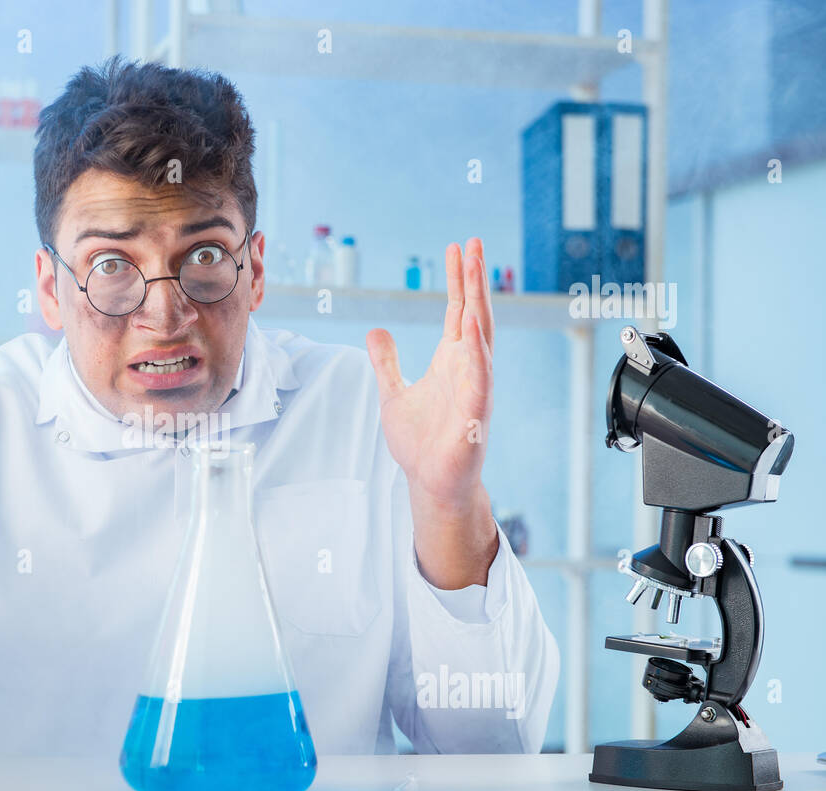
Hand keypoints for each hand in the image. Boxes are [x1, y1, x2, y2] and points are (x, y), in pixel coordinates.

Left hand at [366, 238, 496, 587]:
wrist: (431, 483)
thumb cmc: (420, 442)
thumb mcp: (393, 393)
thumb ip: (386, 362)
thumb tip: (376, 331)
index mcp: (451, 362)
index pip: (456, 311)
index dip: (459, 280)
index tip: (459, 248)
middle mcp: (467, 369)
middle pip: (472, 314)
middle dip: (473, 279)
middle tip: (474, 243)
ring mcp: (474, 389)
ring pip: (479, 339)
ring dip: (477, 303)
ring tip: (475, 270)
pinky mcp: (474, 415)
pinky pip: (478, 379)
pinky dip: (476, 354)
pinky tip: (470, 329)